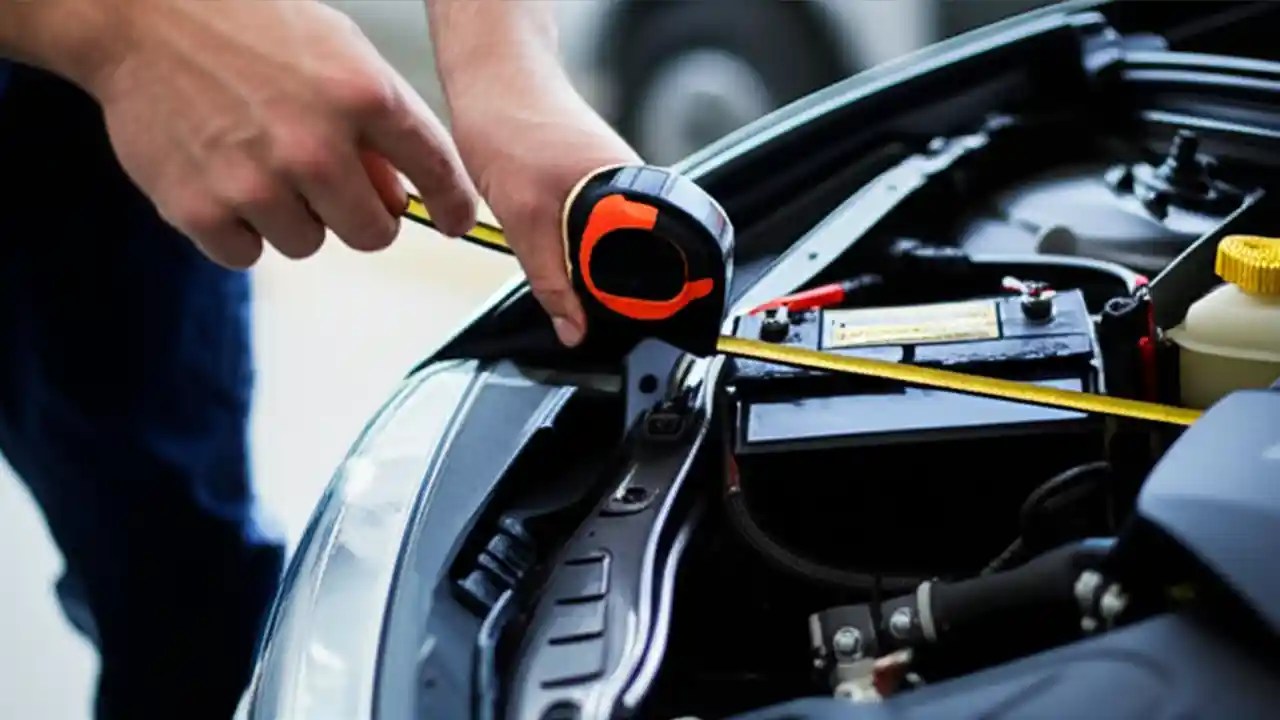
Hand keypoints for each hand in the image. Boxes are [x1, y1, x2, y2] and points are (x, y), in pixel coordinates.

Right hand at [83, 0, 477, 266]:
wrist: (142, 14)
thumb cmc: (247, 26)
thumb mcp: (338, 50)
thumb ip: (380, 121)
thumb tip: (402, 195)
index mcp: (363, 96)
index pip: (437, 174)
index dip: (454, 206)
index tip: (458, 223)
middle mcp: (315, 145)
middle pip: (375, 234)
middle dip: (361, 216)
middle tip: (331, 187)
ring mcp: (257, 182)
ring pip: (309, 245)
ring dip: (294, 217)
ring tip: (261, 163)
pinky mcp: (202, 210)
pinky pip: (248, 254)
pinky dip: (239, 228)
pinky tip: (224, 178)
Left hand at [449, 85, 640, 346]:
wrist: (492, 78)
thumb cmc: (512, 127)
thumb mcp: (526, 220)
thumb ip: (552, 280)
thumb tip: (574, 330)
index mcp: (636, 193)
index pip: (661, 267)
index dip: (642, 302)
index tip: (619, 324)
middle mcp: (637, 186)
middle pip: (638, 261)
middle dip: (609, 286)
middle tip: (578, 298)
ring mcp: (619, 182)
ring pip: (614, 246)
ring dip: (589, 263)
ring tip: (561, 261)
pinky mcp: (598, 180)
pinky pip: (599, 227)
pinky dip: (577, 242)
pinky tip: (553, 238)